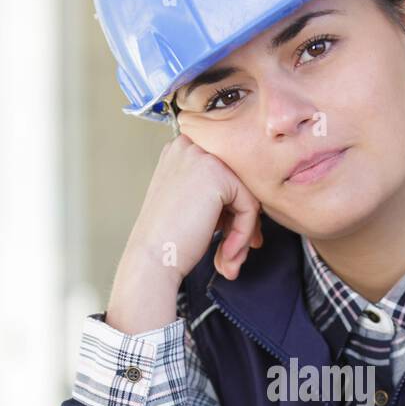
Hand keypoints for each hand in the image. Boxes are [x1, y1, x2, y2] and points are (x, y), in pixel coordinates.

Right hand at [124, 133, 263, 285]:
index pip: (223, 176)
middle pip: (236, 183)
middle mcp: (190, 146)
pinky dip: (242, 234)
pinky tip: (226, 253)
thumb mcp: (190, 204)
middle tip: (234, 253)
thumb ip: (216, 195)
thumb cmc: (166, 239)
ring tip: (228, 259)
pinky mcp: (217, 174)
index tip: (230, 238)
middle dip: (241, 222)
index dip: (231, 211)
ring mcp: (203, 157)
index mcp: (180, 150)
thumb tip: (252, 204)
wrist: (151, 259)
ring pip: (246, 195)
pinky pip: (249, 206)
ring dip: (242, 233)